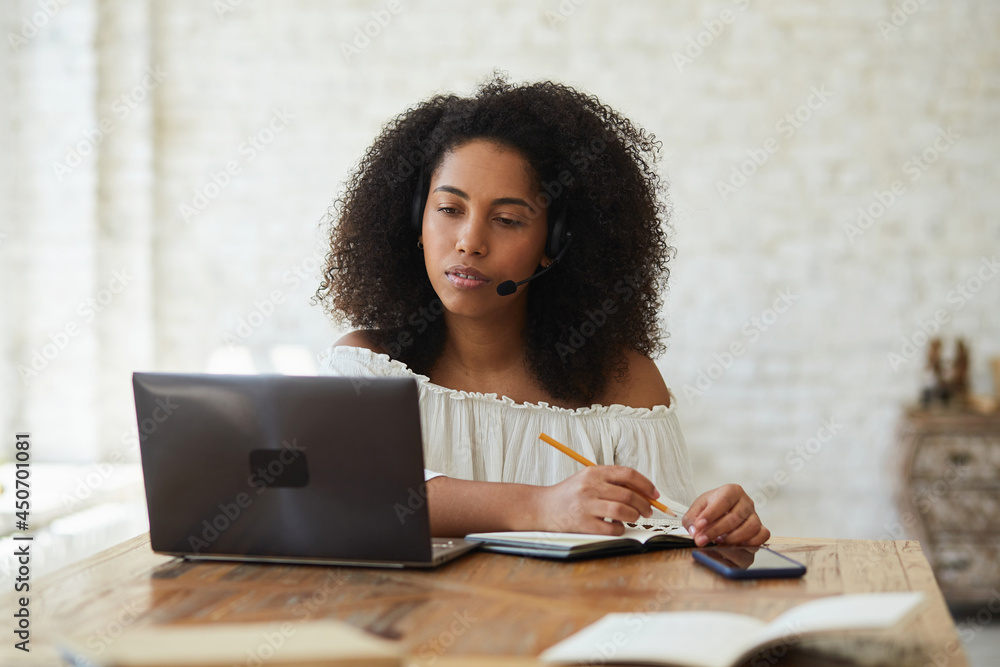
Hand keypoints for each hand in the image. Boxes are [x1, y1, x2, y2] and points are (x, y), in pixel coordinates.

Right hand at [533, 466, 657, 534]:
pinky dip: (620, 529)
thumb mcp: (588, 479)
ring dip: (634, 516)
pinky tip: (617, 527)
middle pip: (628, 494)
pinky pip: (612, 528)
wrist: (543, 507)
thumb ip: (612, 482)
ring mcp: (586, 505)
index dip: (646, 484)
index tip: (654, 494)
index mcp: (594, 472)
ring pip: (623, 511)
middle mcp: (590, 487)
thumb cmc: (569, 494)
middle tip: (647, 510)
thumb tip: (643, 491)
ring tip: (633, 518)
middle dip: (644, 504)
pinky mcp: (583, 524)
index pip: (628, 474)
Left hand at [683, 484, 769, 546]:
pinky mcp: (761, 527)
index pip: (723, 502)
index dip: (710, 515)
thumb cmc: (711, 507)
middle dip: (716, 531)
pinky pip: (763, 535)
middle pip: (735, 517)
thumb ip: (692, 519)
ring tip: (719, 541)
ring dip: (733, 538)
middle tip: (701, 540)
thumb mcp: (697, 508)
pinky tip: (736, 545)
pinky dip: (751, 542)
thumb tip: (695, 532)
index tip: (699, 526)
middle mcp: (746, 501)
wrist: (722, 509)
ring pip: (751, 527)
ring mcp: (755, 514)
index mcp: (731, 490)